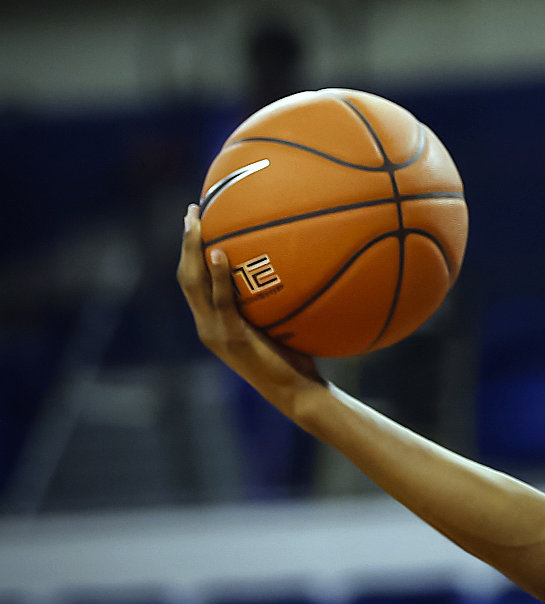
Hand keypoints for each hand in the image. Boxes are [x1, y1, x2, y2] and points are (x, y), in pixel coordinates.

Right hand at [178, 204, 323, 405]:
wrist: (297, 393)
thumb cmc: (298, 358)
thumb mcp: (282, 323)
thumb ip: (276, 299)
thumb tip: (298, 262)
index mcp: (214, 322)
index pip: (194, 283)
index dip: (190, 253)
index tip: (196, 222)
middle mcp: (207, 326)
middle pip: (186, 277)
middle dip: (185, 242)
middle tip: (192, 210)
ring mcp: (216, 333)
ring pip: (193, 284)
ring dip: (192, 250)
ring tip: (196, 222)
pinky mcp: (232, 338)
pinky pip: (222, 301)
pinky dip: (218, 276)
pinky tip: (220, 253)